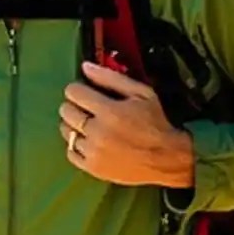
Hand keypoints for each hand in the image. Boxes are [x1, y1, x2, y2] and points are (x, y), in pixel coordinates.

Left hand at [58, 62, 193, 188]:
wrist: (167, 159)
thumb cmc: (155, 122)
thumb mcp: (141, 93)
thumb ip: (111, 78)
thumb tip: (85, 66)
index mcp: (109, 111)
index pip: (74, 92)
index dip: (78, 88)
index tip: (85, 91)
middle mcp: (98, 132)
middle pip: (66, 111)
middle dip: (74, 105)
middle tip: (86, 108)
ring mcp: (94, 152)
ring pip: (66, 131)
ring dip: (73, 125)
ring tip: (88, 124)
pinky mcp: (93, 168)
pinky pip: (70, 152)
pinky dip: (76, 145)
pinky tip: (88, 141)